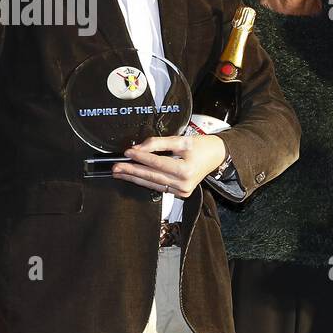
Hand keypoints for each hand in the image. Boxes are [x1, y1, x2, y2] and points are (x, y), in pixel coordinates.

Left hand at [113, 133, 227, 197]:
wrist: (216, 156)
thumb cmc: (201, 147)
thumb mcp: (181, 140)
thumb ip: (159, 143)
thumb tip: (139, 147)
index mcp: (186, 170)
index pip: (157, 163)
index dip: (141, 157)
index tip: (128, 152)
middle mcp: (184, 183)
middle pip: (152, 176)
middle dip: (132, 171)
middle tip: (116, 168)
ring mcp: (183, 191)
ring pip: (153, 184)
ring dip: (135, 179)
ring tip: (120, 174)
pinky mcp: (181, 193)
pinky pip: (159, 187)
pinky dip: (146, 182)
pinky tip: (135, 178)